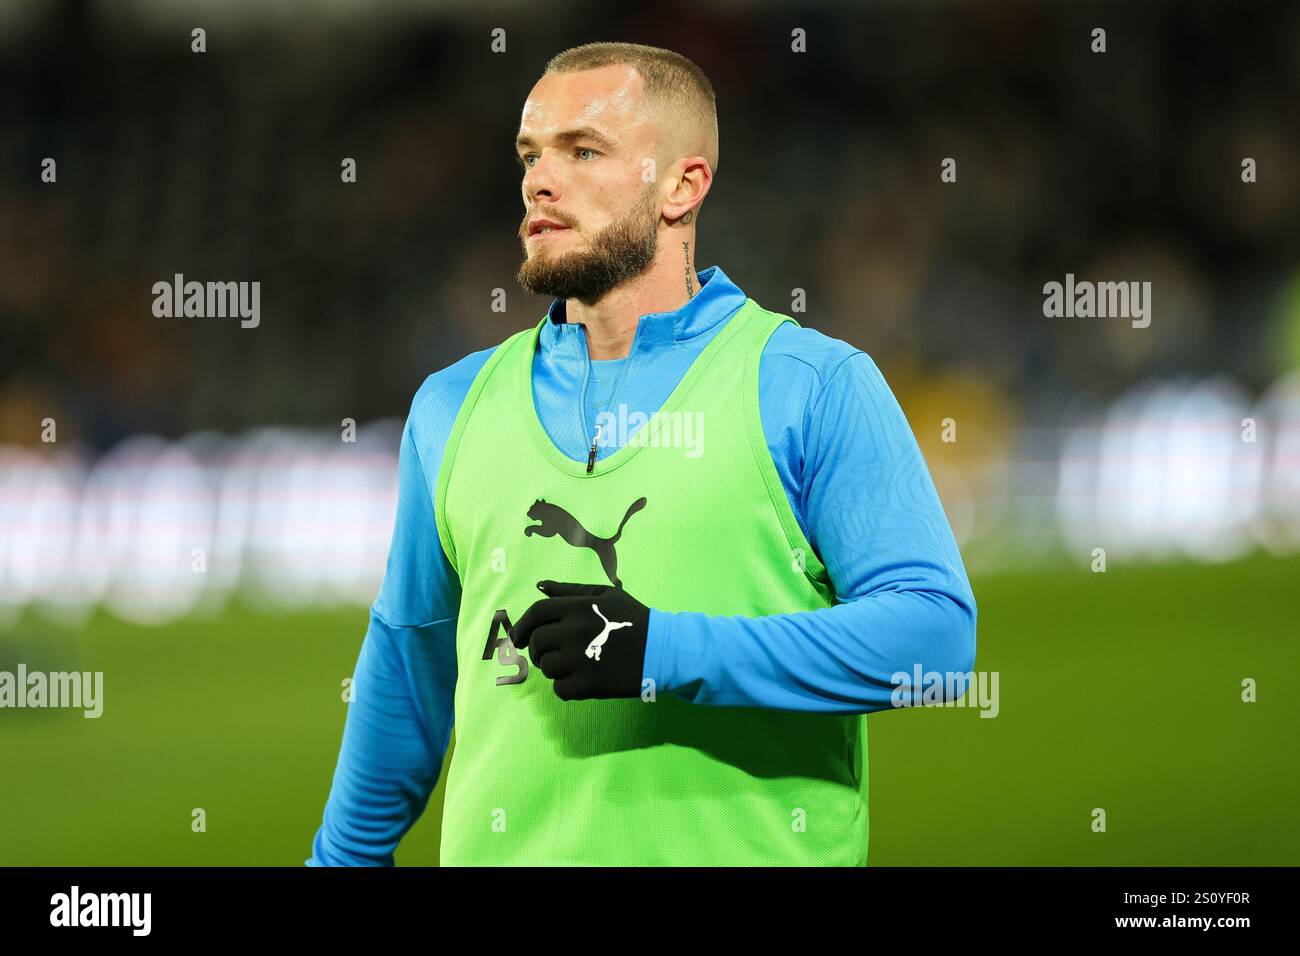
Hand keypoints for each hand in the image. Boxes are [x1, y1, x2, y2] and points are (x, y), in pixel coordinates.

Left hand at [509, 580, 650, 700]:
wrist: (664, 650)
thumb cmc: (634, 620)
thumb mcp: (605, 595)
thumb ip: (570, 590)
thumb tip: (539, 586)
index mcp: (579, 607)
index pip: (536, 613)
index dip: (522, 626)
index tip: (519, 639)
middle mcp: (576, 631)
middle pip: (537, 643)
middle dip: (537, 650)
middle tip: (550, 654)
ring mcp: (581, 659)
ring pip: (546, 667)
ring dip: (553, 669)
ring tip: (571, 666)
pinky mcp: (589, 685)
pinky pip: (560, 689)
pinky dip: (566, 687)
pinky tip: (581, 680)